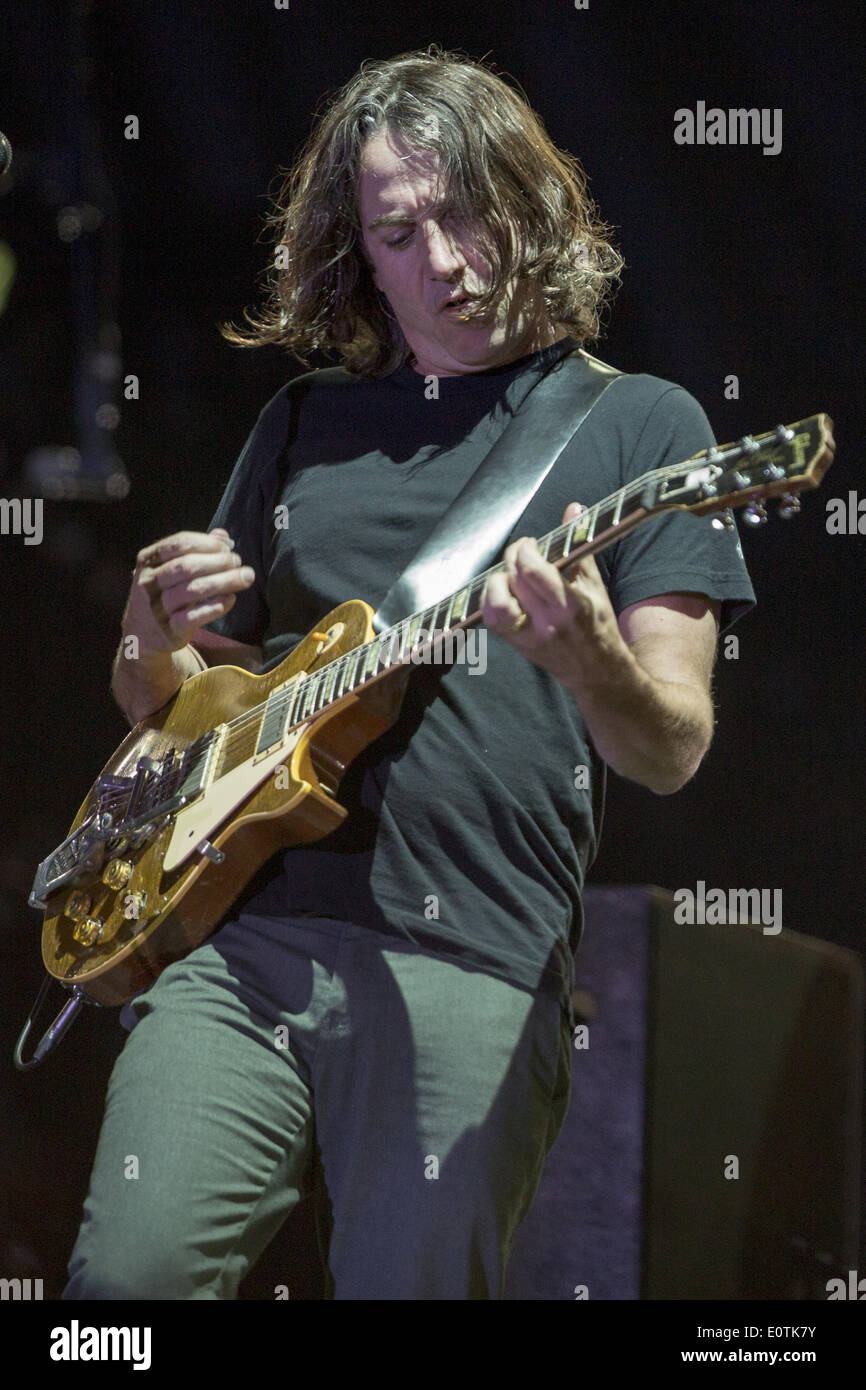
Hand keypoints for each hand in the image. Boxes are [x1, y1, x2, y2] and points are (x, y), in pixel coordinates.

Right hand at [124, 527, 255, 656]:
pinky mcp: (169, 629)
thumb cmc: (163, 593)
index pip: (179, 544)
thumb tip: (223, 536)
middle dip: (218, 562)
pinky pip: (194, 617)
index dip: (207, 543)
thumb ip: (195, 550)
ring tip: (245, 577)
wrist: (143, 634)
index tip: (227, 547)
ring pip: (193, 590)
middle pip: (187, 567)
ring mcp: (157, 607)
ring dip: (224, 581)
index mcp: (148, 560)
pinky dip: (215, 607)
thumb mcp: (169, 568)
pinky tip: (231, 599)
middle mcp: (148, 582)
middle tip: (238, 562)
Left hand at [482, 502, 623, 689]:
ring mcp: (529, 637)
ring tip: (512, 574)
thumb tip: (573, 509)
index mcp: (571, 607)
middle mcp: (548, 624)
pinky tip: (505, 590)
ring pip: (496, 603)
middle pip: (514, 580)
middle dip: (514, 556)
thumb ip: (579, 547)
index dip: (526, 550)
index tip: (532, 544)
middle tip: (523, 551)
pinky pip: (491, 618)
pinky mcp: (516, 645)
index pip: (535, 571)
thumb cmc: (599, 625)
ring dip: (498, 580)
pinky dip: (491, 598)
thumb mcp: (595, 585)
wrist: (596, 671)